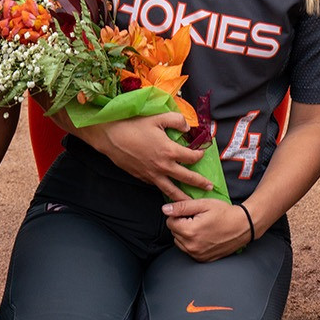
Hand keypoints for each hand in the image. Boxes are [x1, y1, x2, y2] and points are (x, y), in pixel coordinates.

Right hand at [79, 112, 212, 198]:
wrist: (110, 137)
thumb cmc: (133, 126)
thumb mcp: (157, 117)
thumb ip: (176, 120)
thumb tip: (187, 127)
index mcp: (169, 151)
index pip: (191, 157)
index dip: (200, 155)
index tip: (202, 153)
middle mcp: (163, 166)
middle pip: (186, 178)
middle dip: (199, 183)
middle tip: (209, 187)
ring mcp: (152, 175)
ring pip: (171, 190)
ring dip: (183, 196)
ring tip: (191, 202)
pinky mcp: (142, 178)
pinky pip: (157, 186)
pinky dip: (165, 190)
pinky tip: (168, 190)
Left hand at [163, 198, 252, 261]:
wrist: (243, 226)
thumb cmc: (225, 213)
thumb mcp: (204, 204)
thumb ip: (182, 207)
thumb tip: (165, 209)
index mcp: (190, 231)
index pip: (170, 222)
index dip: (179, 214)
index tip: (192, 213)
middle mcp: (191, 246)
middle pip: (174, 232)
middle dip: (182, 224)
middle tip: (198, 219)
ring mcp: (197, 254)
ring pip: (179, 242)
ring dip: (186, 234)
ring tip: (201, 227)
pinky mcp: (202, 259)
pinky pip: (188, 250)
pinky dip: (192, 243)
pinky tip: (204, 236)